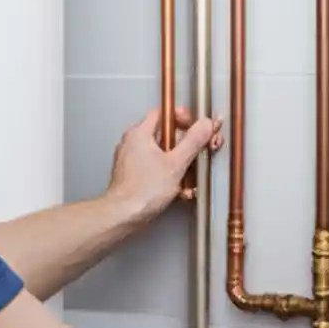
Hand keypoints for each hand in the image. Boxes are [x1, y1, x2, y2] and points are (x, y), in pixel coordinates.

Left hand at [106, 105, 222, 220]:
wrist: (123, 214)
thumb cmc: (145, 189)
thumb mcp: (176, 163)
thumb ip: (192, 141)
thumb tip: (205, 123)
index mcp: (140, 133)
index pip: (162, 113)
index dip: (181, 118)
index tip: (194, 127)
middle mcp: (132, 142)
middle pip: (163, 134)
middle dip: (184, 144)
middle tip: (199, 151)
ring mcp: (130, 158)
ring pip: (160, 152)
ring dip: (178, 161)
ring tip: (191, 174)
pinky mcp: (131, 174)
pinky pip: (153, 167)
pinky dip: (167, 173)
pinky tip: (179, 188)